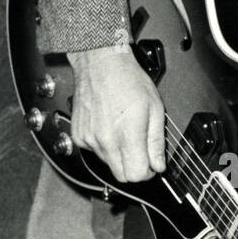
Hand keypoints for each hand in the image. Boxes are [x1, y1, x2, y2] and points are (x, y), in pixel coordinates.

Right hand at [66, 46, 164, 181]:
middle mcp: (105, 140)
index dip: (147, 172)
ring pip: (108, 164)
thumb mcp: (155, 108)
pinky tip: (109, 127)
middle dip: (133, 168)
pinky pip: (94, 152)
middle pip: (121, 175)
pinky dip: (103, 145)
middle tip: (140, 150)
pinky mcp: (79, 136)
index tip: (150, 164)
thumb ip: (156, 141)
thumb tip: (159, 164)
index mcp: (127, 135)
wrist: (100, 63)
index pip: (136, 175)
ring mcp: (89, 139)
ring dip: (118, 155)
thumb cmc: (127, 79)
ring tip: (123, 130)